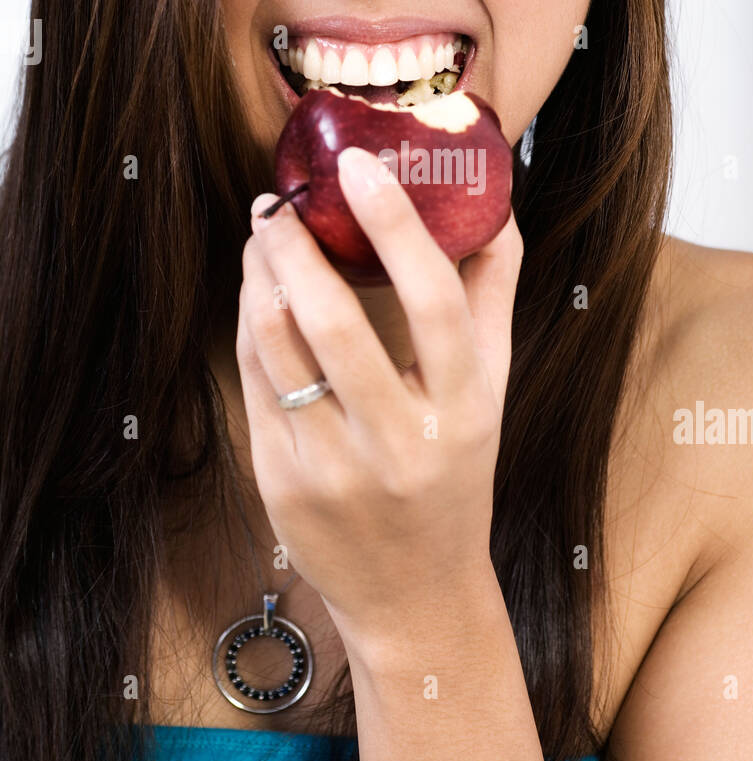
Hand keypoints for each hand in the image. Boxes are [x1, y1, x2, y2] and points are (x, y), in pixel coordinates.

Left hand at [235, 145, 522, 650]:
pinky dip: (250, 325)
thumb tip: (494, 204)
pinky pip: (254, 383)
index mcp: (464, 410)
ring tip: (261, 235)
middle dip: (295, 245)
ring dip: (259, 276)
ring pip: (278, 347)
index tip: (361, 167)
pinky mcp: (281, 484)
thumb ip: (490, 297)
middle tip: (279, 198)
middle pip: (335, 322)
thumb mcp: (491, 392)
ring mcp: (333, 468)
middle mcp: (400, 441)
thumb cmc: (456, 473)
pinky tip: (256, 292)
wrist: (414, 594)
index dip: (396, 225)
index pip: (434, 301)